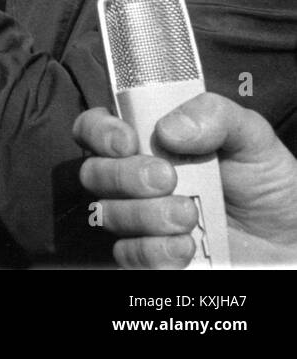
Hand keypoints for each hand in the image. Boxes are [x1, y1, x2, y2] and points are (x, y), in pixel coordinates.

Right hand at [75, 93, 296, 268]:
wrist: (289, 240)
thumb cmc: (267, 184)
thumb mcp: (252, 137)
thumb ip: (214, 115)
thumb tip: (169, 129)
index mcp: (149, 141)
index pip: (96, 128)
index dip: (99, 131)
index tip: (128, 141)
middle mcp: (135, 179)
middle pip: (93, 172)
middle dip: (126, 176)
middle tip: (168, 179)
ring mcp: (139, 219)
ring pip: (108, 214)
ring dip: (146, 215)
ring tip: (189, 216)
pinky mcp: (150, 256)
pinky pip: (128, 255)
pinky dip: (155, 251)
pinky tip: (186, 246)